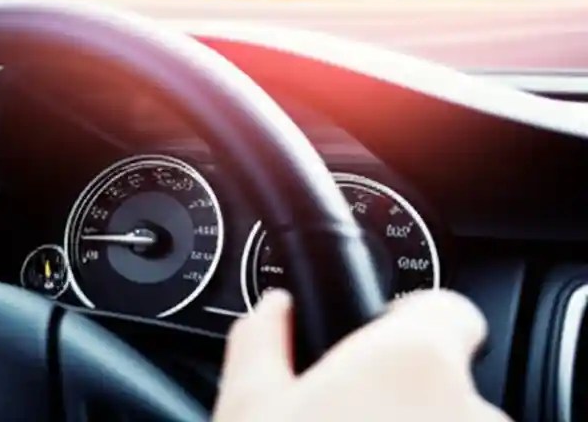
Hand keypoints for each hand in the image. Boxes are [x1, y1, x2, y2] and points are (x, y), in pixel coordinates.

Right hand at [214, 289, 509, 421]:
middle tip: (343, 419)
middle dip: (401, 395)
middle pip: (443, 381)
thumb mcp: (247, 405)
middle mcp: (474, 411)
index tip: (375, 344)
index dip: (407, 321)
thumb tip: (271, 309)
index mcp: (413, 362)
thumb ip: (261, 339)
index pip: (447, 309)